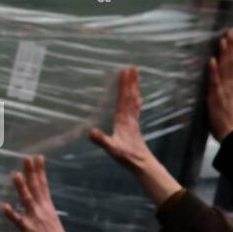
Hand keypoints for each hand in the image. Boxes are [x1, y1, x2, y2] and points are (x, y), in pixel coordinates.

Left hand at [1, 155, 79, 231]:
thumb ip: (44, 210)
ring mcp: (35, 220)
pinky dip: (11, 213)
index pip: (44, 185)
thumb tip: (39, 200)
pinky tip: (3, 205)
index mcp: (48, 208)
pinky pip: (18, 221)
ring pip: (27, 200)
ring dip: (22, 187)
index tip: (38, 157)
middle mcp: (43, 211)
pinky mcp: (29, 230)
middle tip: (27, 158)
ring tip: (16, 174)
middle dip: (32, 172)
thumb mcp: (52, 221)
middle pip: (36, 188)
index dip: (40, 171)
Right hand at [89, 66, 181, 206]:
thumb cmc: (127, 156)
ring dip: (134, 87)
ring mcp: (133, 121)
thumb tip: (89, 131)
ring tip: (135, 76)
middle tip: (133, 67)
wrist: (142, 165)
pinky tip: (137, 97)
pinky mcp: (134, 126)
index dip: (124, 85)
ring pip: (134, 100)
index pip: (124, 98)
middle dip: (131, 81)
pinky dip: (135, 99)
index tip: (125, 71)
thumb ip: (102, 140)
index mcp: (123, 119)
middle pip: (131, 95)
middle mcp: (130, 117)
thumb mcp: (112, 149)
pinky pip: (135, 107)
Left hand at [206, 28, 232, 141]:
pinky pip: (214, 82)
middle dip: (230, 46)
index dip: (232, 48)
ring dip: (223, 55)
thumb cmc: (231, 116)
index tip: (230, 34)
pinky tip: (211, 61)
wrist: (232, 133)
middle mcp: (230, 84)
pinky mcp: (216, 96)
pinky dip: (213, 71)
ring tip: (222, 41)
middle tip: (230, 30)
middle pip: (231, 62)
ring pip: (224, 69)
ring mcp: (223, 90)